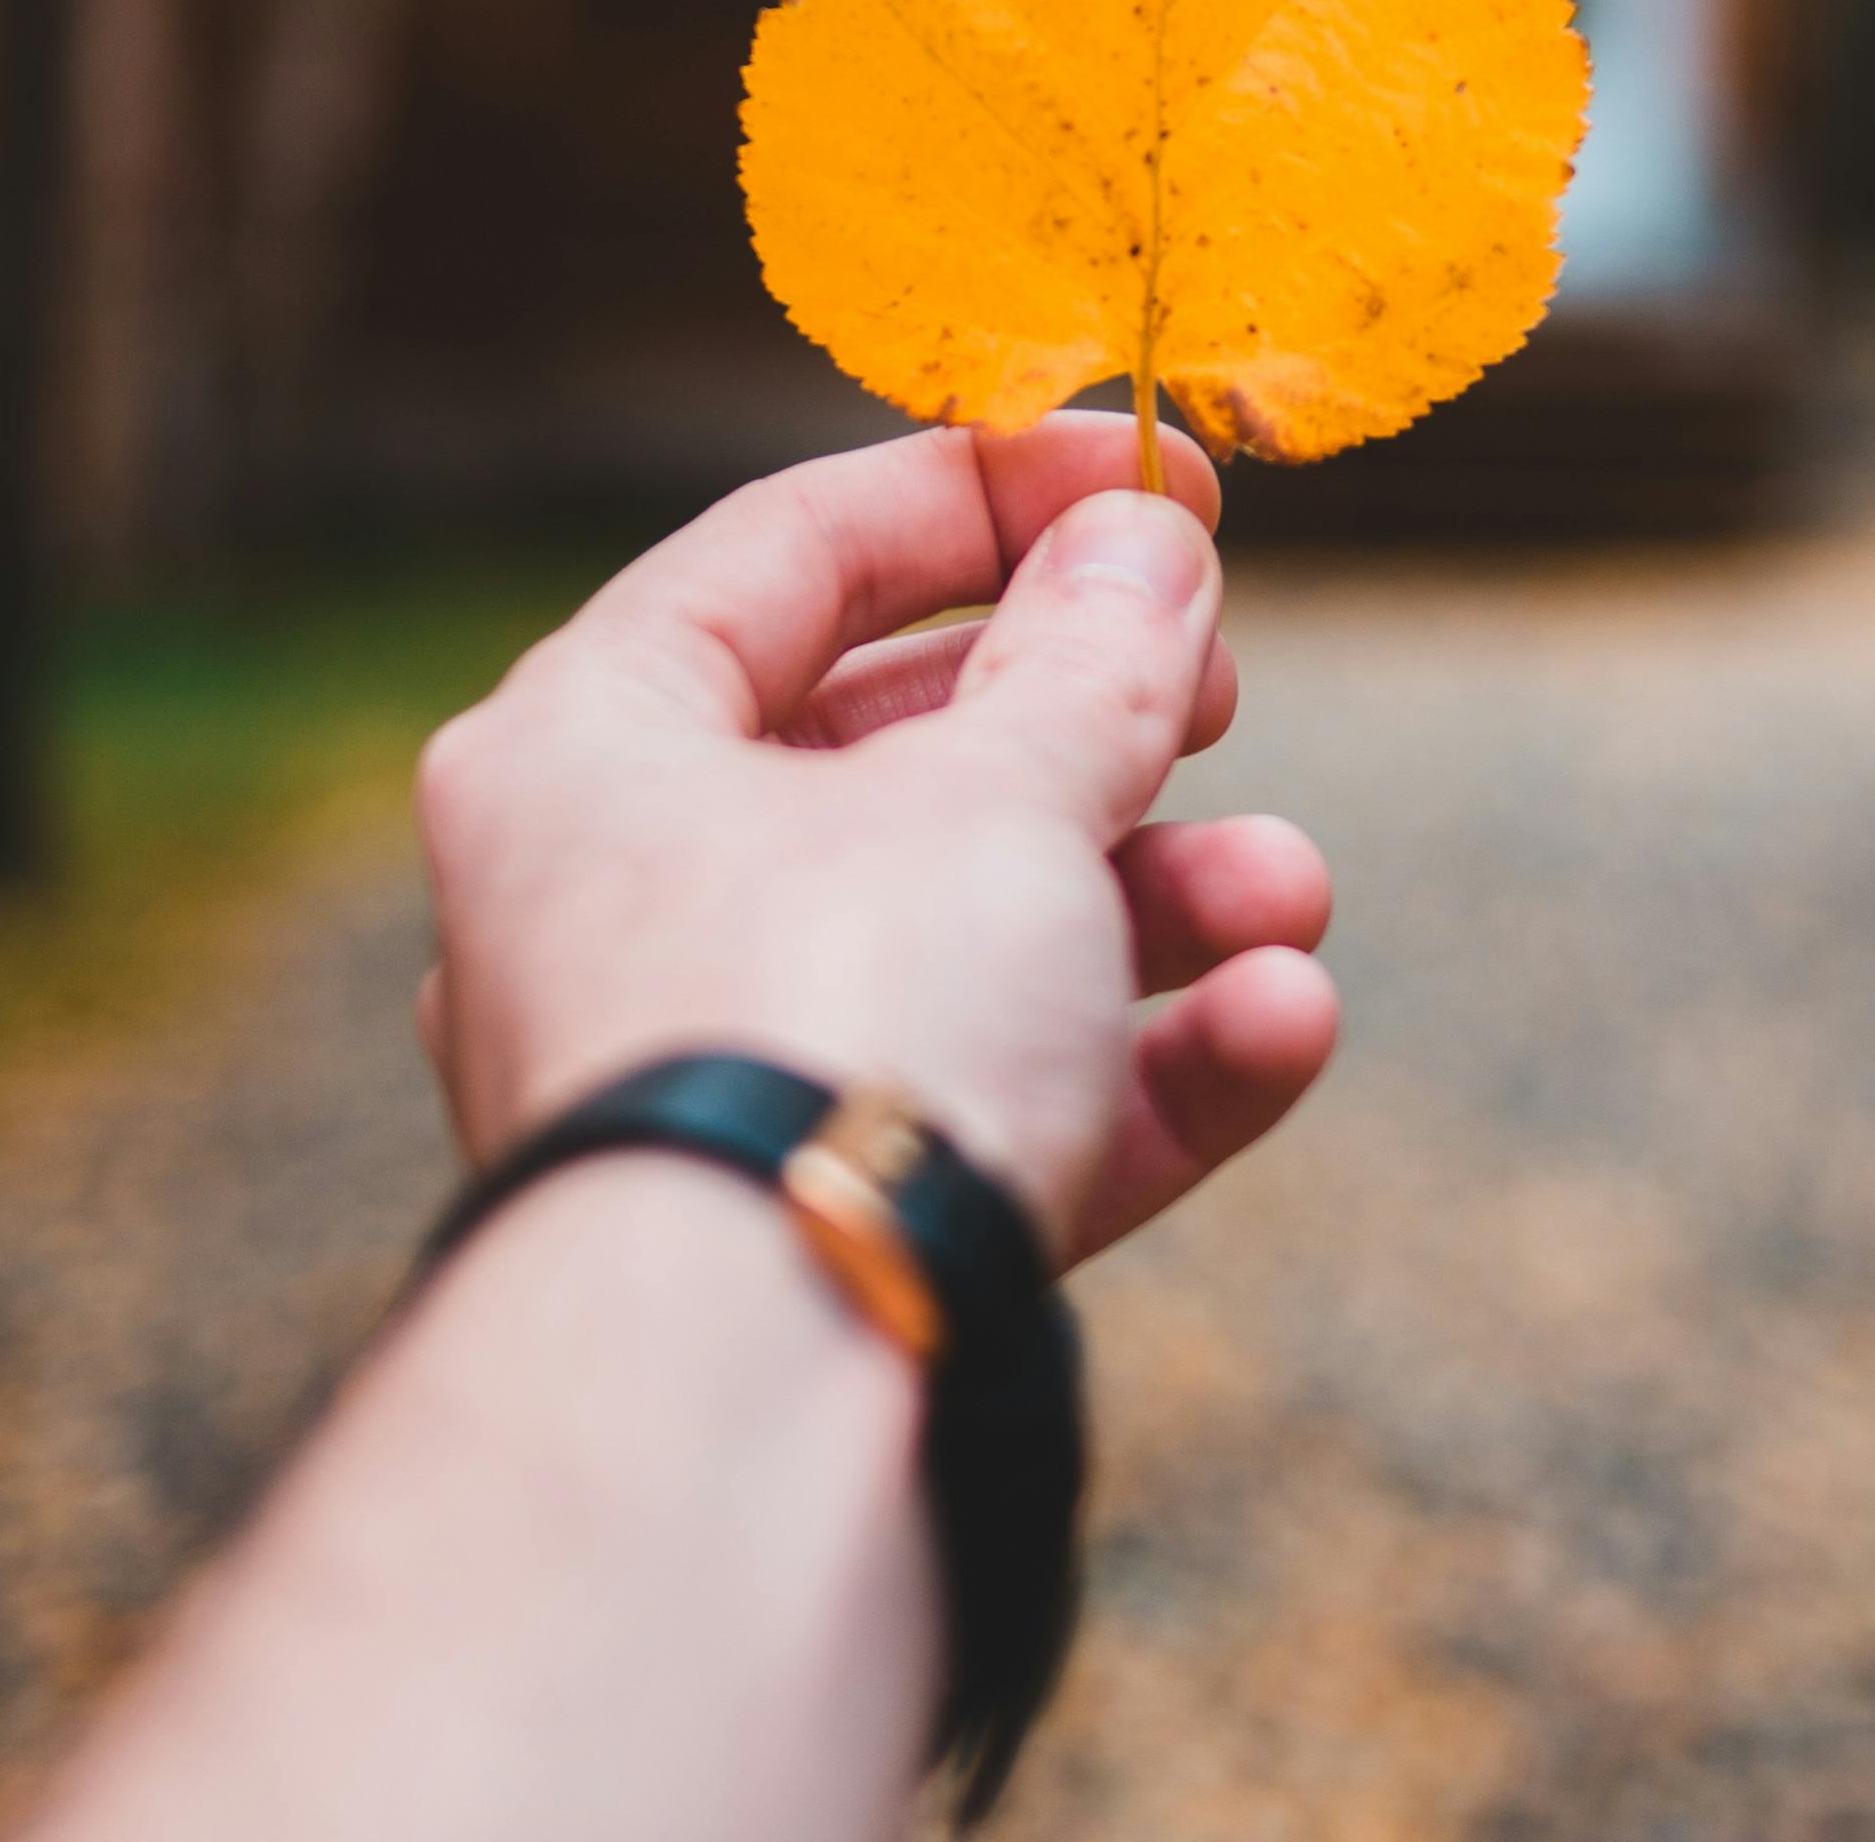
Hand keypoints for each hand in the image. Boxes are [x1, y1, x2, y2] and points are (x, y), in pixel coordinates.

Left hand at [408, 416, 1341, 1260]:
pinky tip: (1282, 1028)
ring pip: (964, 942)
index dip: (989, 492)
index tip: (1155, 478)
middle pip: (890, 759)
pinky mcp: (816, 1233)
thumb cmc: (832, 1020)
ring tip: (1289, 894)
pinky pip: (989, 1108)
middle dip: (1100, 725)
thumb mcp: (1000, 792)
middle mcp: (615, 907)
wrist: (764, 1395)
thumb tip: (1146, 545)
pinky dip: (1139, 1063)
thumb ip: (1092, 656)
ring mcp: (715, 1081)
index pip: (789, 553)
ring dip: (1160, 904)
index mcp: (584, 748)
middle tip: (1218, 685)